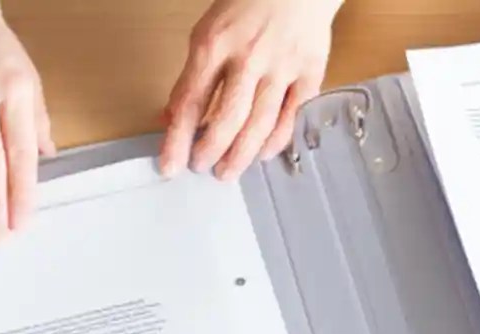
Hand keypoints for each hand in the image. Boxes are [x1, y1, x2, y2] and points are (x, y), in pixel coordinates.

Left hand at [160, 0, 341, 180]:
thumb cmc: (247, 5)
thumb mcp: (207, 32)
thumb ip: (191, 77)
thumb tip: (171, 118)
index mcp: (215, 45)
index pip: (191, 103)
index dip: (178, 140)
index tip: (169, 166)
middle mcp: (249, 58)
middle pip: (228, 119)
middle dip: (210, 152)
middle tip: (201, 168)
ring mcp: (282, 66)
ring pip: (261, 124)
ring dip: (240, 155)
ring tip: (226, 172)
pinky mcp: (310, 72)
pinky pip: (292, 116)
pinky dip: (275, 140)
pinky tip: (261, 153)